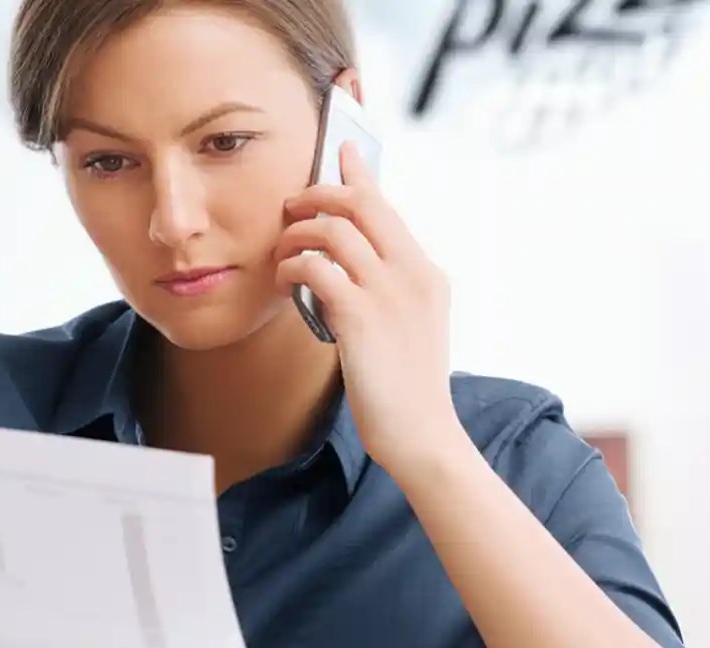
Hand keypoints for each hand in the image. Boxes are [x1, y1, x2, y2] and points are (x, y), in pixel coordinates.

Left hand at [276, 143, 462, 475]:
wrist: (421, 434)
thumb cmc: (407, 387)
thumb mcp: (409, 327)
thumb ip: (390, 291)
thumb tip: (347, 267)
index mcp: (426, 273)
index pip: (387, 208)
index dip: (360, 175)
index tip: (342, 151)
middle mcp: (413, 273)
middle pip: (361, 203)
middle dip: (318, 194)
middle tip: (292, 207)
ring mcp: (389, 294)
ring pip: (333, 229)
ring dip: (297, 234)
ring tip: (283, 254)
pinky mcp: (360, 318)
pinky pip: (316, 268)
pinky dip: (293, 266)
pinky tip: (285, 281)